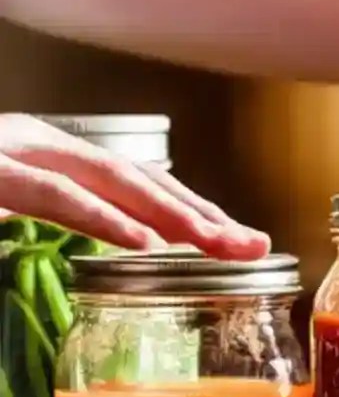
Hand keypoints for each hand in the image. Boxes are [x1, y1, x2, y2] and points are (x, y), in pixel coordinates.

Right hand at [0, 113, 269, 258]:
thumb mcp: (2, 207)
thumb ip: (51, 221)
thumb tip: (106, 250)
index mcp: (49, 157)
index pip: (136, 184)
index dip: (192, 210)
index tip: (238, 240)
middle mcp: (41, 147)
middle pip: (140, 180)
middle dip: (203, 214)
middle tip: (255, 246)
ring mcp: (15, 153)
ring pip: (112, 182)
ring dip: (173, 214)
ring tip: (219, 243)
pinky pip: (53, 195)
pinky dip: (103, 218)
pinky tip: (144, 241)